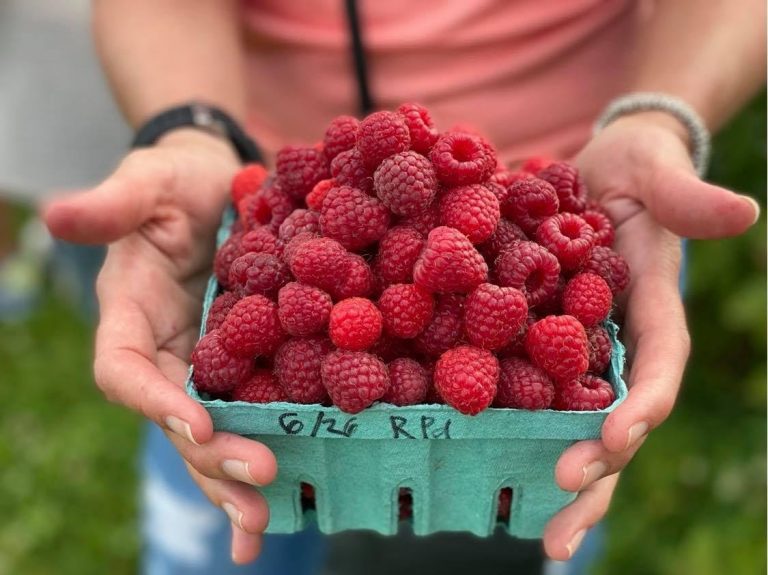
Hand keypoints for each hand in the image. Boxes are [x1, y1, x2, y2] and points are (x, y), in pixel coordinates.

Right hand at [43, 129, 273, 563]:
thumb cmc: (176, 183)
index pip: (125, 370)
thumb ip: (113, 206)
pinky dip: (277, 451)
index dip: (154, 400)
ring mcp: (210, 365)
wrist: (222, 188)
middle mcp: (167, 352)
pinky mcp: (253, 364)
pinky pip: (260, 413)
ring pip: (216, 433)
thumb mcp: (147, 185)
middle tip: (259, 484)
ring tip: (267, 520)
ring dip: (238, 478)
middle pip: (178, 419)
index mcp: (131, 316)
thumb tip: (57, 214)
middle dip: (213, 457)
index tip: (195, 423)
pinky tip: (301, 494)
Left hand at [542, 112, 759, 559]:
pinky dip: (515, 439)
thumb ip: (687, 196)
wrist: (595, 171)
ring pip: (575, 426)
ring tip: (539, 539)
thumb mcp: (657, 172)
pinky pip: (530, 397)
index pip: (657, 366)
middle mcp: (619, 342)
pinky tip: (491, 482)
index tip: (617, 439)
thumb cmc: (634, 168)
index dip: (642, 407)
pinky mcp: (539, 344)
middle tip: (562, 521)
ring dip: (559, 480)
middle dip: (597, 471)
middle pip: (618, 421)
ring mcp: (579, 350)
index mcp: (651, 309)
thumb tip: (743, 211)